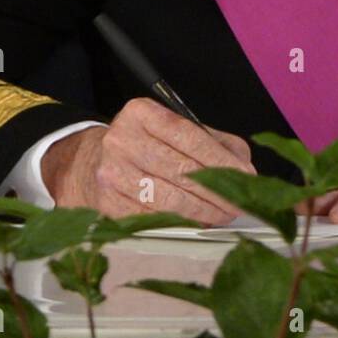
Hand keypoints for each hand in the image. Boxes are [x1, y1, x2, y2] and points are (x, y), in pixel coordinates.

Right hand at [41, 98, 257, 223]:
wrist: (92, 164)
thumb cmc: (146, 146)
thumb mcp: (177, 131)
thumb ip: (215, 142)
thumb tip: (244, 169)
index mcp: (142, 113)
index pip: (189, 136)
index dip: (220, 160)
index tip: (245, 176)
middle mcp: (122, 139)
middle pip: (180, 170)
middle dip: (216, 191)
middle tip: (238, 204)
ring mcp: (111, 173)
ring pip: (168, 199)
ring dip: (202, 212)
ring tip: (222, 216)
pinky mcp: (108, 203)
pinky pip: (152, 218)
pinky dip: (180, 224)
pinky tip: (196, 223)